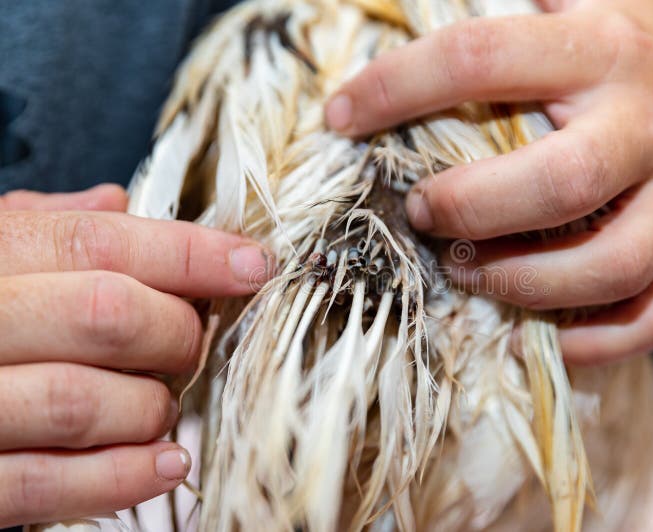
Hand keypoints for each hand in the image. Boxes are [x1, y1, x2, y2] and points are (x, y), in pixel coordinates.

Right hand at [0, 184, 271, 526]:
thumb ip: (42, 227)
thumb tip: (119, 199)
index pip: (101, 243)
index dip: (192, 253)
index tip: (255, 265)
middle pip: (106, 316)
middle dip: (176, 333)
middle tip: (193, 342)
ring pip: (83, 402)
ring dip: (152, 406)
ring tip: (166, 404)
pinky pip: (42, 485)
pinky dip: (120, 478)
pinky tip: (164, 463)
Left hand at [325, 0, 652, 362]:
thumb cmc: (639, 50)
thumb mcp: (584, 6)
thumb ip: (516, 13)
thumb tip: (411, 9)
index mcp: (604, 51)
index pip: (483, 59)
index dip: (399, 89)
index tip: (344, 116)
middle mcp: (648, 128)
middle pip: (556, 184)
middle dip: (469, 209)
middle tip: (419, 212)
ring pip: (608, 268)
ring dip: (521, 285)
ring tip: (467, 274)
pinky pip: (650, 319)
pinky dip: (589, 344)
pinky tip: (537, 336)